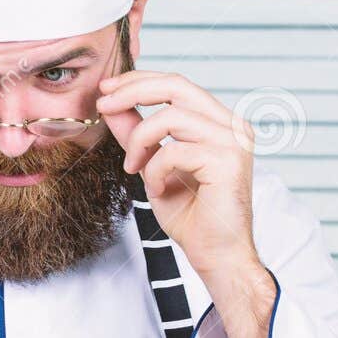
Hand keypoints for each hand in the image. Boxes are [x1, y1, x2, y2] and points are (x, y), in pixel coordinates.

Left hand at [96, 70, 258, 283]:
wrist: (216, 256)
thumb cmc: (192, 217)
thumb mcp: (154, 166)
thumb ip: (137, 135)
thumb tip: (112, 105)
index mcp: (220, 122)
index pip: (177, 84)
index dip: (139, 81)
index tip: (106, 89)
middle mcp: (232, 125)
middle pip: (176, 85)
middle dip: (133, 91)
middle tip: (103, 105)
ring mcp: (234, 141)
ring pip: (169, 117)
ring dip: (139, 141)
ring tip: (133, 168)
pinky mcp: (228, 161)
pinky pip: (173, 151)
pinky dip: (155, 170)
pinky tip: (157, 190)